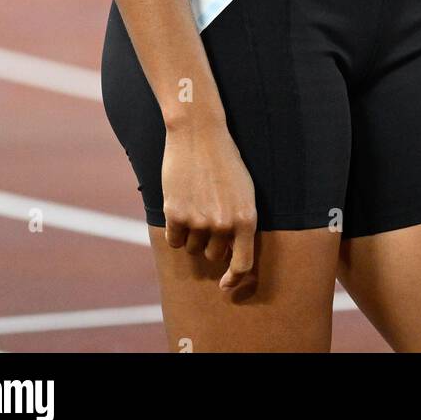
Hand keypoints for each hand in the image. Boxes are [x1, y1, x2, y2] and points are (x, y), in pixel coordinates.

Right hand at [161, 118, 257, 290]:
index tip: (225, 285)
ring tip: (195, 201)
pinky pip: (174, 240)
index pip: (243, 264)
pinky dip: (174, 229)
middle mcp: (224, 224)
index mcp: (246, 219)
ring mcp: (199, 221)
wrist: (198, 134)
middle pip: (213, 255)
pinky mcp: (176, 214)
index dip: (234, 279)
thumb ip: (240, 224)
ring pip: (192, 247)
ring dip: (191, 233)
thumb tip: (231, 258)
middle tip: (207, 212)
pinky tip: (179, 203)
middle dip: (210, 241)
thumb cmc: (224, 161)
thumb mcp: (244, 192)